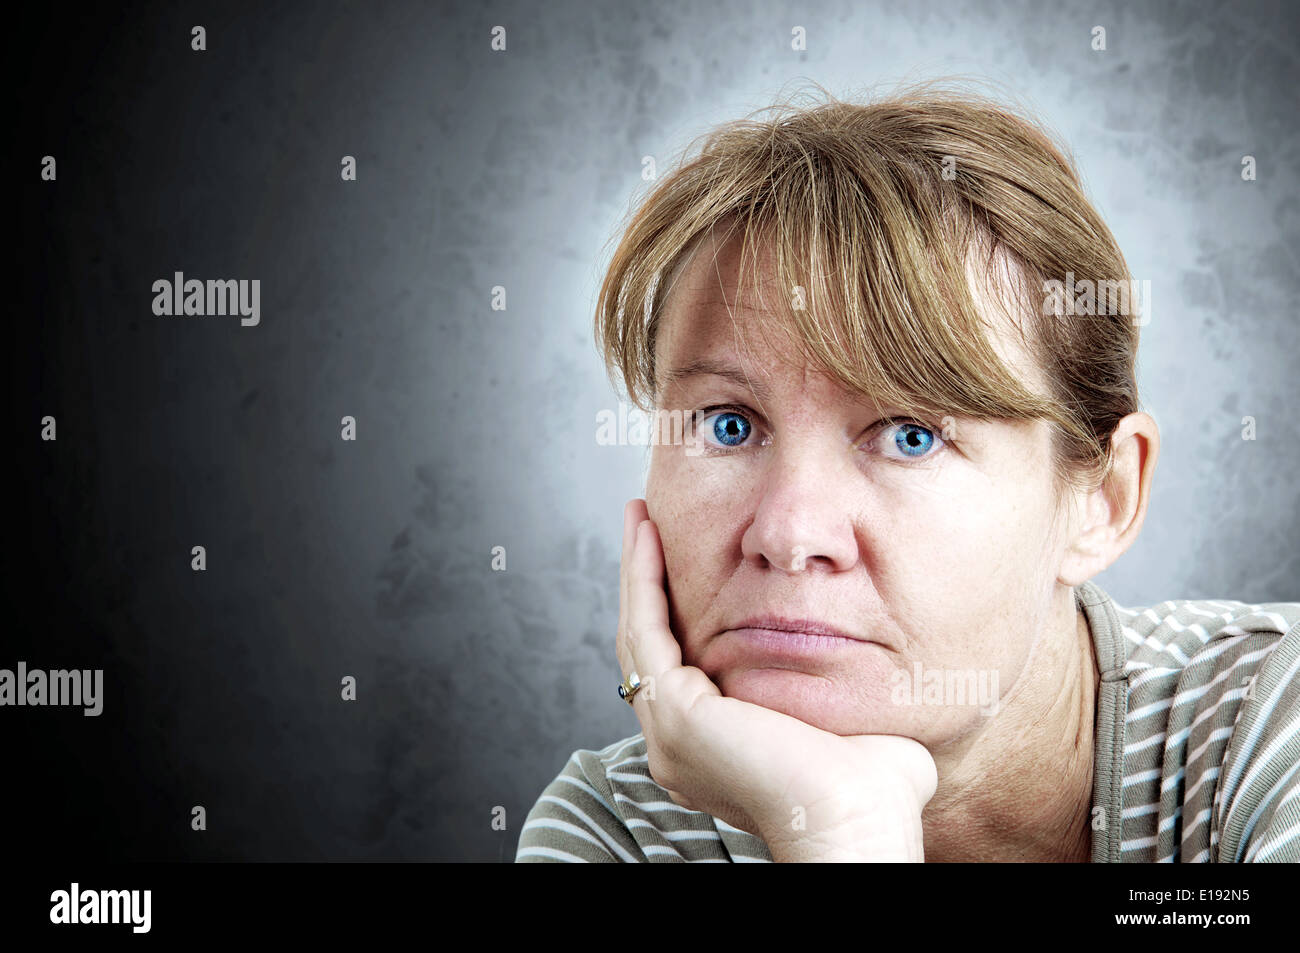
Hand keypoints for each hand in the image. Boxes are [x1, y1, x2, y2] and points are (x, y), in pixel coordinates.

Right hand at [616, 498, 938, 861]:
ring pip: (640, 631)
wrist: (859, 817)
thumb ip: (836, 682)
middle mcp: (677, 740)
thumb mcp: (842, 713)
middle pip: (649, 642)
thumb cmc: (871, 785)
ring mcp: (670, 729)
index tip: (677, 554)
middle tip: (644, 523)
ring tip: (639, 518)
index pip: (678, 662)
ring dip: (638, 569)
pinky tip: (648, 537)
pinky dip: (643, 579)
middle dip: (645, 578)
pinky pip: (647, 630)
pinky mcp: (675, 712)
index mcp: (711, 746)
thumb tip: (868, 649)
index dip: (672, 605)